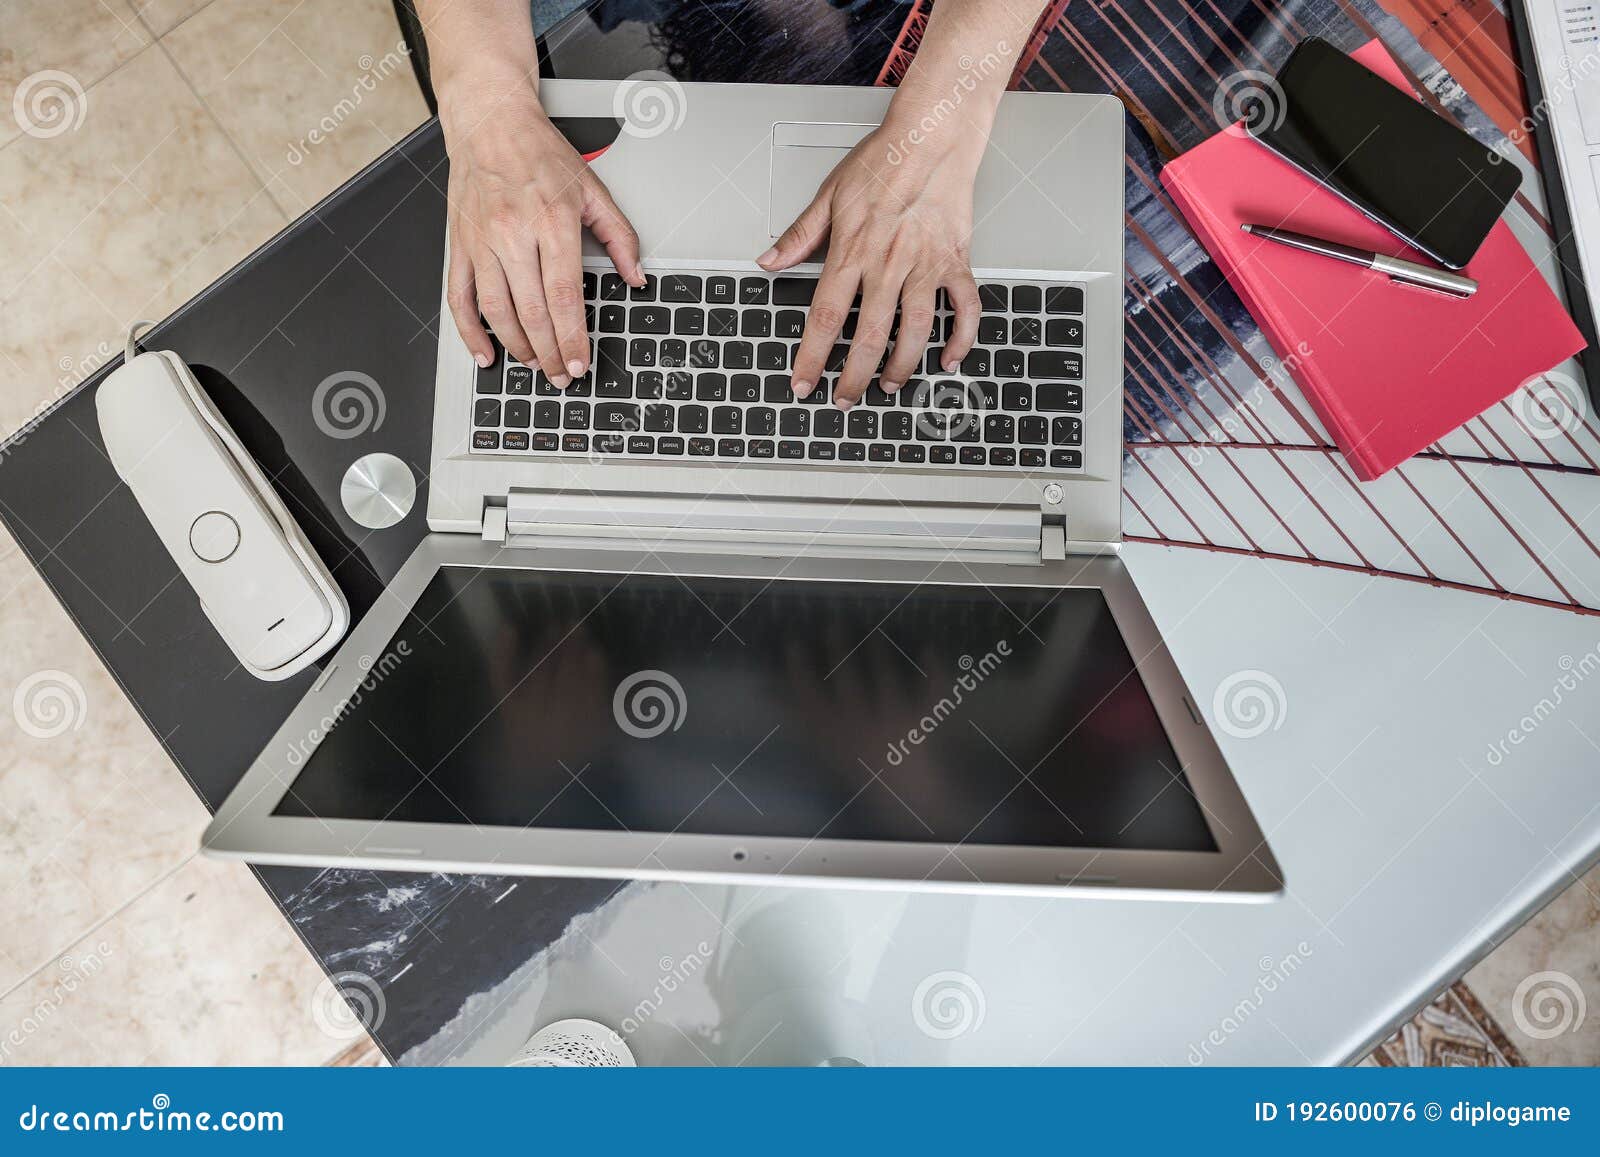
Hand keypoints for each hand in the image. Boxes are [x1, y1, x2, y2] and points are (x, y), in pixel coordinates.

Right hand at [439, 77, 643, 386]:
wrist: (490, 121)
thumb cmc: (539, 153)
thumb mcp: (592, 189)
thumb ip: (619, 236)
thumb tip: (636, 277)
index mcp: (552, 221)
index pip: (564, 295)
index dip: (572, 337)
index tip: (580, 363)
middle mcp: (514, 233)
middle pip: (532, 311)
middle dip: (550, 352)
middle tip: (563, 376)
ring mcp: (482, 242)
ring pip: (497, 310)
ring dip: (518, 346)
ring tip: (536, 365)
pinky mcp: (460, 245)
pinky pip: (460, 297)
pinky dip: (469, 331)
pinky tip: (485, 353)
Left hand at [757, 122, 984, 408]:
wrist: (933, 137)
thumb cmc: (882, 161)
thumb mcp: (829, 195)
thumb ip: (799, 236)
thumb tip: (769, 262)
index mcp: (853, 251)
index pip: (826, 316)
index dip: (812, 356)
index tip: (803, 382)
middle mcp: (890, 264)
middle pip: (870, 336)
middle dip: (854, 376)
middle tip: (844, 399)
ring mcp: (926, 265)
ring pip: (915, 331)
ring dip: (902, 366)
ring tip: (888, 385)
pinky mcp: (956, 261)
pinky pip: (964, 309)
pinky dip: (960, 339)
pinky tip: (948, 360)